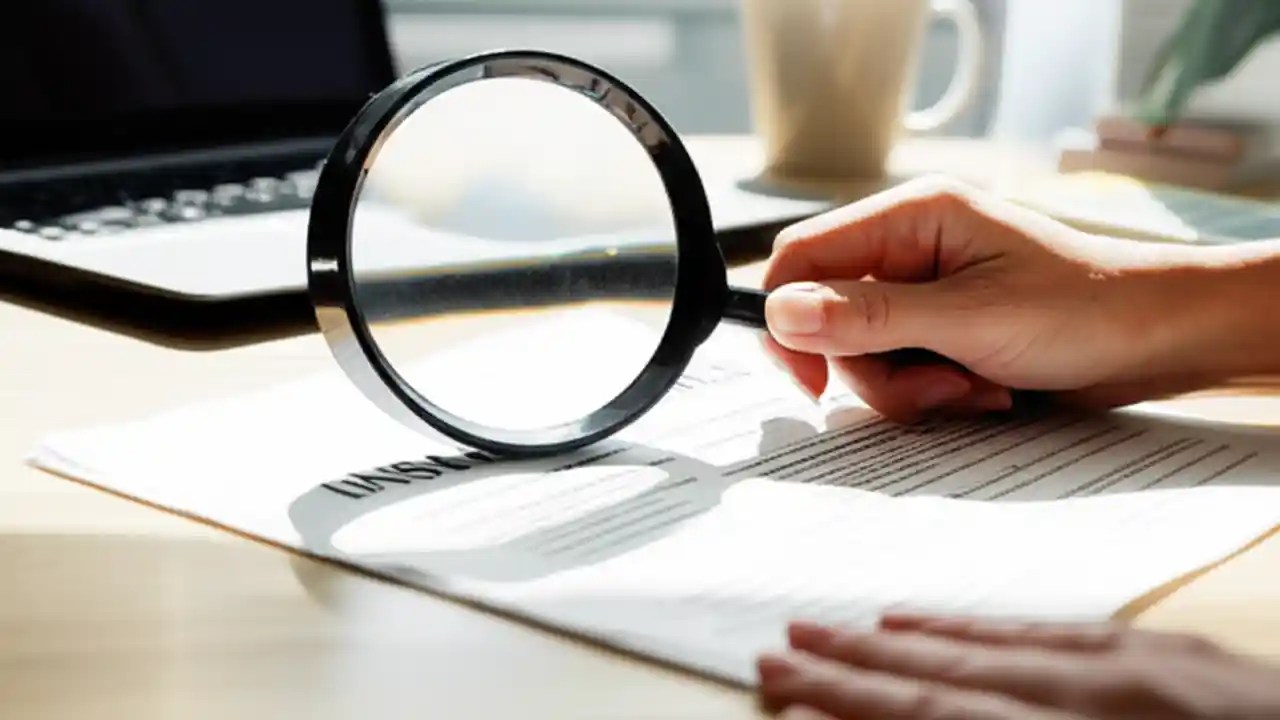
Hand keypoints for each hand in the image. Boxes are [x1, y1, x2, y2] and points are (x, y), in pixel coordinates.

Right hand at [757, 614, 1279, 718]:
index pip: (932, 719)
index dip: (847, 700)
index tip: (784, 682)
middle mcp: (1106, 700)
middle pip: (950, 674)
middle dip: (859, 660)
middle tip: (788, 642)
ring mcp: (1151, 673)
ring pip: (1004, 642)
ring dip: (919, 635)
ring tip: (855, 628)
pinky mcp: (1187, 660)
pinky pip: (1069, 632)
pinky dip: (1004, 628)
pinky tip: (975, 624)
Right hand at [761, 176, 1279, 421]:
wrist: (1157, 341)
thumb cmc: (1082, 311)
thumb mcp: (969, 318)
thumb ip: (870, 317)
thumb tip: (780, 313)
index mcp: (910, 216)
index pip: (802, 256)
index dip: (789, 318)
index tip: (810, 380)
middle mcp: (907, 250)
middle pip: (827, 319)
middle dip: (874, 369)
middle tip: (936, 388)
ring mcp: (921, 295)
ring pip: (860, 356)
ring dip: (909, 389)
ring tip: (974, 389)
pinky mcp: (938, 333)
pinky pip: (895, 373)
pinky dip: (930, 396)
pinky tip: (984, 393)